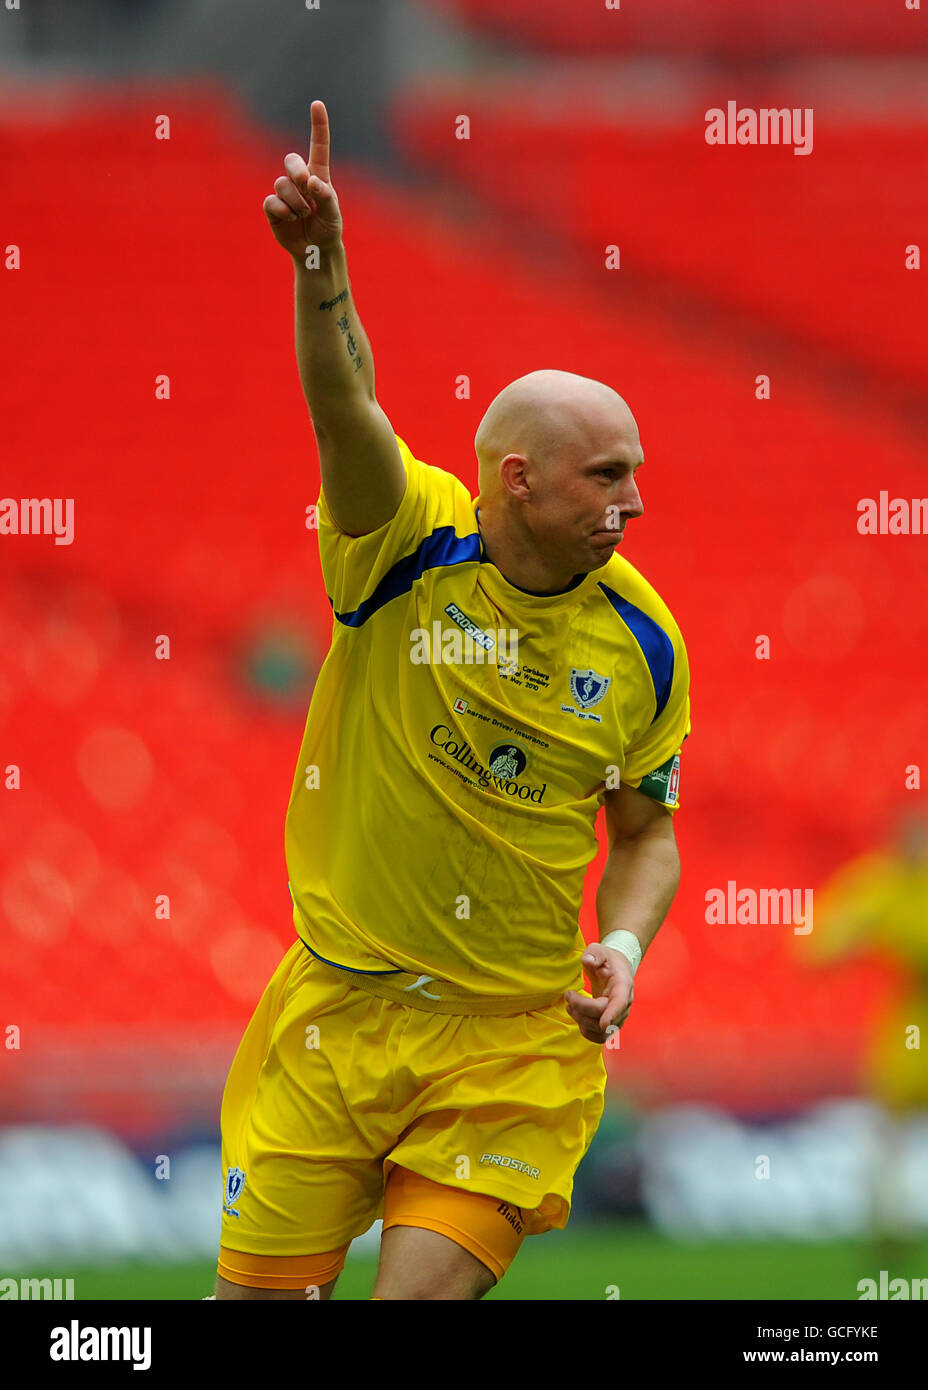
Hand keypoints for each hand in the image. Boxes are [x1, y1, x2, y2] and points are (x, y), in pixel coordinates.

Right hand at [263, 99, 342, 258]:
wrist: (315, 251)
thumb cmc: (328, 228)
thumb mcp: (334, 215)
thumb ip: (326, 197)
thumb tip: (312, 182)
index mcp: (318, 176)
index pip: (318, 146)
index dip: (318, 125)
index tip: (317, 104)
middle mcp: (299, 180)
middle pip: (291, 160)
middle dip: (297, 171)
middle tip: (306, 186)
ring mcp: (285, 193)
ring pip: (282, 183)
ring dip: (296, 202)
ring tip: (304, 215)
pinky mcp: (273, 208)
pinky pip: (271, 201)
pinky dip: (283, 211)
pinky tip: (291, 219)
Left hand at [565, 943, 634, 1044]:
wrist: (616, 969)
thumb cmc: (608, 960)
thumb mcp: (600, 950)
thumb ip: (594, 953)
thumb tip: (588, 961)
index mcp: (623, 986)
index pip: (620, 1002)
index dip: (612, 1014)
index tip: (604, 1023)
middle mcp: (624, 1005)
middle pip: (603, 1016)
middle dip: (581, 1008)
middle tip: (568, 995)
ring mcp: (618, 1017)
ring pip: (601, 1031)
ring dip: (581, 1021)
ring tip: (570, 1006)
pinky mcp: (611, 1025)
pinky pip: (600, 1038)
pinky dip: (587, 1033)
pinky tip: (578, 1018)